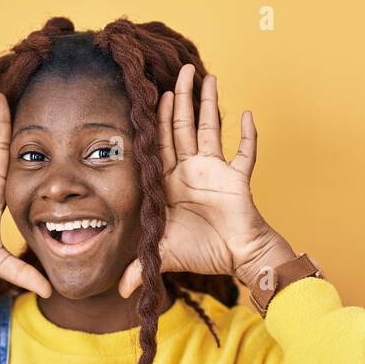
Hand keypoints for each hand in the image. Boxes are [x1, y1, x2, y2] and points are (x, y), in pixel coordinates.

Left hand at [116, 64, 296, 299]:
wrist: (236, 260)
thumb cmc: (202, 253)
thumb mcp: (162, 256)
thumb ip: (138, 267)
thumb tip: (117, 293)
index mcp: (170, 183)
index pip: (159, 145)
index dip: (155, 121)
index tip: (149, 95)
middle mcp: (191, 171)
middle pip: (182, 128)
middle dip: (179, 99)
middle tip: (177, 70)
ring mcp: (215, 171)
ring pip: (210, 129)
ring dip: (207, 103)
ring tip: (205, 75)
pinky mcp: (237, 178)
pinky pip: (244, 152)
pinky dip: (248, 135)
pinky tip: (246, 114)